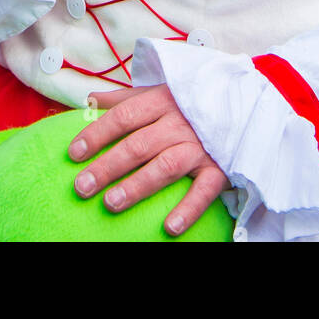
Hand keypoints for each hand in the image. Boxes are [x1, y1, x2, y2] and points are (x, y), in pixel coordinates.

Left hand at [68, 84, 229, 236]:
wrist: (245, 105)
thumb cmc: (192, 102)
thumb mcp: (160, 91)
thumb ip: (124, 98)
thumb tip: (89, 100)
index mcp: (162, 101)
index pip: (124, 117)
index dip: (97, 134)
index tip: (74, 153)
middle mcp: (179, 123)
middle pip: (138, 145)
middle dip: (107, 166)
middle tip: (81, 186)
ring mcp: (200, 146)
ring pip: (165, 167)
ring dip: (137, 186)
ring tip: (110, 203)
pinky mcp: (219, 168)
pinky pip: (204, 190)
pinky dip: (189, 209)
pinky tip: (170, 227)